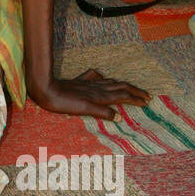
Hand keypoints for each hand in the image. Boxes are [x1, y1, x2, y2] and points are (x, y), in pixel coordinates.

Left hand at [28, 68, 150, 120]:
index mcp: (100, 96)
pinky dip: (103, 78)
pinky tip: (102, 78)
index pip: (123, 96)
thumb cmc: (64, 103)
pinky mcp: (80, 82)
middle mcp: (97, 88)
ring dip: (123, 85)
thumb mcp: (84, 110)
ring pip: (111, 82)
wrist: (46, 90)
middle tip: (147, 95)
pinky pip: (95, 78)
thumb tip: (120, 117)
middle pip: (121, 87)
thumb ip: (102, 112)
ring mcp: (89, 84)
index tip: (147, 102)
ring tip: (131, 88)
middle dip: (135, 91)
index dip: (136, 99)